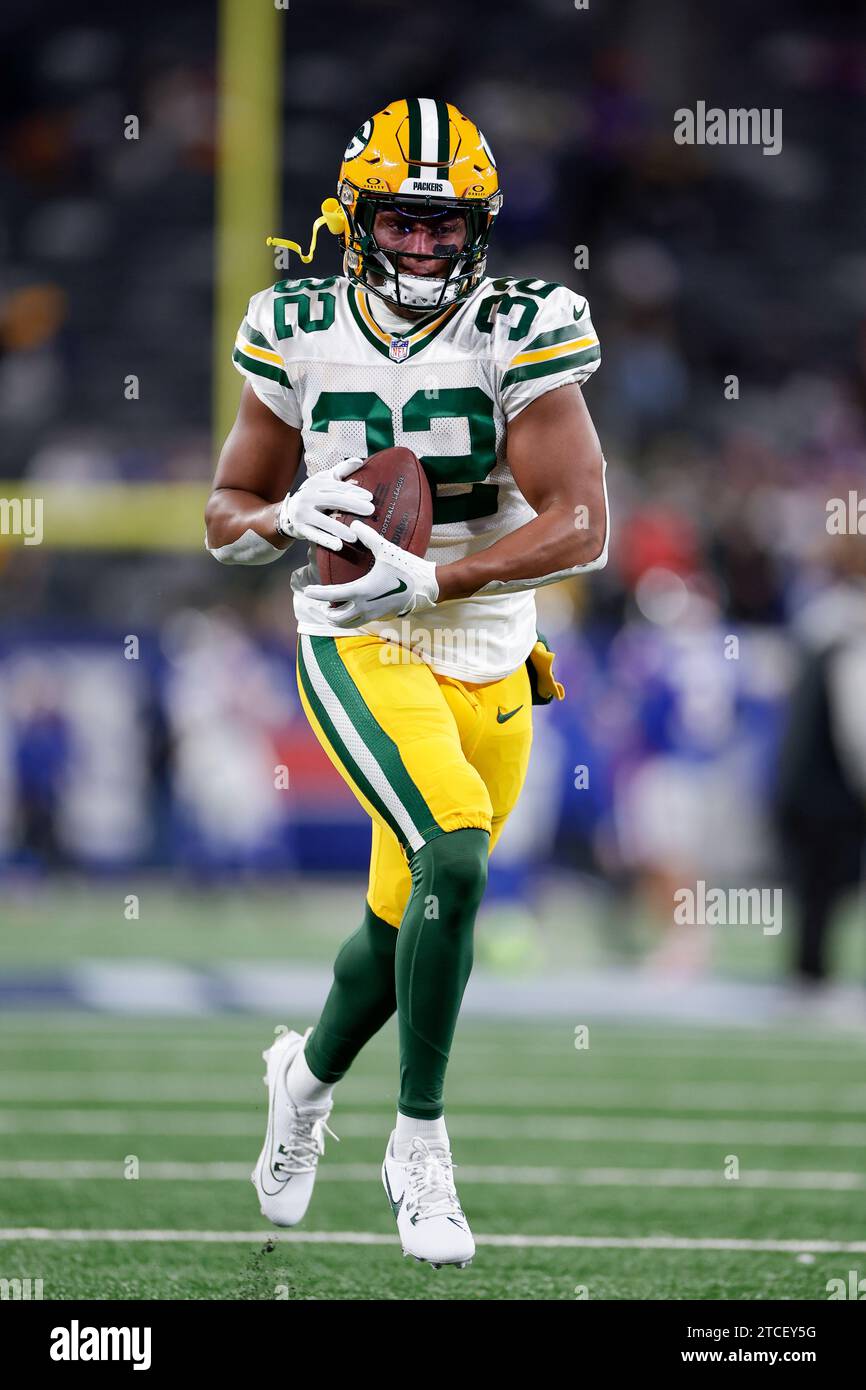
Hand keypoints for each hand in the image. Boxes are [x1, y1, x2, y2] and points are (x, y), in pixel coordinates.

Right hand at [277, 457, 374, 551]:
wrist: (289, 511)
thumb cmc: (314, 494)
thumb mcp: (324, 479)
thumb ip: (341, 471)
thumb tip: (359, 461)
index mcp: (316, 483)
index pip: (338, 487)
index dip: (354, 491)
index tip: (370, 497)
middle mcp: (308, 496)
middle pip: (333, 500)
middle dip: (352, 505)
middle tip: (370, 510)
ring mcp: (303, 513)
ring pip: (323, 521)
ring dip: (339, 529)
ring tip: (355, 536)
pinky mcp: (301, 528)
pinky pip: (315, 535)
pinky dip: (326, 540)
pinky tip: (338, 546)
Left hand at [300, 520, 438, 626]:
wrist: (428, 586)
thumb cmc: (407, 568)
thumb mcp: (386, 550)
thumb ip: (368, 537)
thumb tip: (353, 523)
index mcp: (362, 591)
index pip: (332, 595)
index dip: (317, 594)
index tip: (307, 592)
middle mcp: (366, 606)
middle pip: (338, 617)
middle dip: (328, 613)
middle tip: (322, 605)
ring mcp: (375, 613)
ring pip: (351, 623)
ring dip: (340, 619)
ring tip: (335, 610)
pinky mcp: (384, 616)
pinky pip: (363, 620)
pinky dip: (354, 617)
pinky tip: (356, 609)